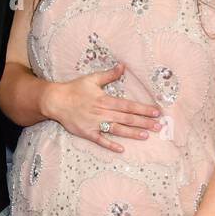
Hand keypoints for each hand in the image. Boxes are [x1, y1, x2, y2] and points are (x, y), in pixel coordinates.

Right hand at [41, 63, 162, 150]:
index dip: (143, 109)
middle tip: (158, 126)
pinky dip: (110, 145)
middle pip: (127, 118)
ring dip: (132, 133)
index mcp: (105, 99)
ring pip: (117, 129)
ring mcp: (95, 124)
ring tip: (146, 136)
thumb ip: (109, 74)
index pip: (129, 105)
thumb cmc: (74, 89)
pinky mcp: (87, 133)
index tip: (156, 112)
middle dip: (143, 122)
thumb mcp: (92, 79)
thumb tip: (123, 66)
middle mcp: (102, 112)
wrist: (55, 101)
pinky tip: (121, 149)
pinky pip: (100, 140)